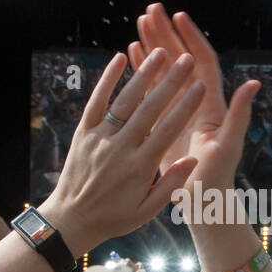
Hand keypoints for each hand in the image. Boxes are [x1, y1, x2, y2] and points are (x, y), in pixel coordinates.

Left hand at [38, 47, 206, 254]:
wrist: (70, 219)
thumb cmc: (113, 217)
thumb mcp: (147, 210)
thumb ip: (170, 185)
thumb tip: (192, 158)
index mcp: (139, 168)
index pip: (167, 130)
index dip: (185, 106)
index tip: (200, 87)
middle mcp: (119, 149)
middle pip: (149, 109)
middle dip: (170, 82)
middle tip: (186, 60)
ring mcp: (99, 138)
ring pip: (124, 101)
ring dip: (143, 74)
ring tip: (161, 52)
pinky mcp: (83, 133)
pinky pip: (96, 102)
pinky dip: (107, 79)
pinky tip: (120, 58)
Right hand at [127, 4, 260, 182]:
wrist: (202, 202)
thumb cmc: (217, 178)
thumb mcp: (228, 146)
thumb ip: (239, 114)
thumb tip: (254, 83)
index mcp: (212, 105)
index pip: (202, 62)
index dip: (191, 38)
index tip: (178, 16)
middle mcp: (195, 102)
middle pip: (180, 60)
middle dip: (167, 34)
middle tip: (151, 9)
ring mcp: (179, 110)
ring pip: (165, 71)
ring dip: (153, 46)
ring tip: (139, 22)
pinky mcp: (164, 121)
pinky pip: (152, 89)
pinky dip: (143, 70)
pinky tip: (131, 52)